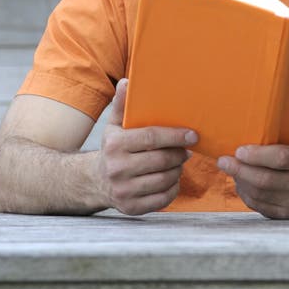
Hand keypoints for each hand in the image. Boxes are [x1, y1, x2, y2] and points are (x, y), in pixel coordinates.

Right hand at [98, 78, 197, 214]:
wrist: (95, 180)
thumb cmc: (113, 147)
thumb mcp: (114, 124)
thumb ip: (122, 104)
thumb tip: (127, 81)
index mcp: (114, 145)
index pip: (152, 138)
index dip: (175, 136)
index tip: (193, 135)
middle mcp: (117, 169)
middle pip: (162, 160)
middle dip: (179, 154)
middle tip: (186, 149)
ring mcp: (124, 191)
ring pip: (165, 179)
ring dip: (177, 170)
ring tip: (178, 162)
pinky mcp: (132, 208)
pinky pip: (163, 198)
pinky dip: (173, 187)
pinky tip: (171, 178)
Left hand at [217, 140, 288, 218]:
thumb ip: (276, 142)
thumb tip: (240, 136)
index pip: (280, 158)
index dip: (256, 155)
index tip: (238, 150)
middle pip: (265, 180)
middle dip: (239, 170)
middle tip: (223, 161)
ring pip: (259, 195)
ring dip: (239, 181)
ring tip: (230, 169)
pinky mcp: (286, 215)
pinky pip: (259, 206)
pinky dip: (245, 194)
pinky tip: (240, 183)